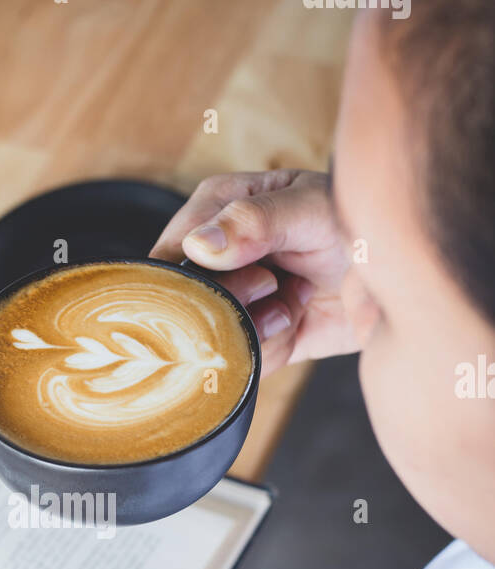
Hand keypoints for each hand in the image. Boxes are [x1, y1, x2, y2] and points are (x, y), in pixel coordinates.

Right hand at [151, 169, 356, 374]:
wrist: (400, 277)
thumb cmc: (360, 226)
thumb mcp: (313, 211)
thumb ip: (256, 222)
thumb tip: (199, 246)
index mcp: (216, 208)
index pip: (169, 255)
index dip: (198, 276)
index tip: (253, 273)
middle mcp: (216, 255)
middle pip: (184, 303)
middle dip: (234, 305)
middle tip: (276, 285)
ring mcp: (233, 297)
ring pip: (210, 336)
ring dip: (259, 327)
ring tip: (293, 301)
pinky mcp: (252, 335)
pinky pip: (239, 360)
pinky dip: (272, 348)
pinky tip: (295, 321)